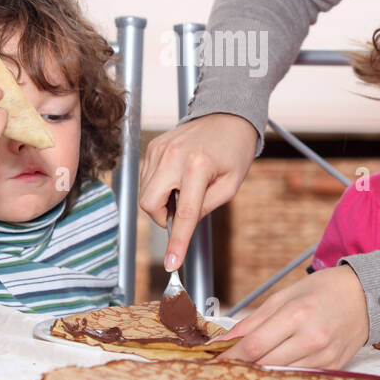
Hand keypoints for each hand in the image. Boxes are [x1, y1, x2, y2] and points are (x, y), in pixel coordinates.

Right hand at [139, 113, 257, 270]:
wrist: (227, 116)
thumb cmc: (234, 151)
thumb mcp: (230, 185)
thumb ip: (205, 208)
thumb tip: (182, 225)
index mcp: (198, 166)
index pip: (183, 213)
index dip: (177, 242)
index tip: (171, 264)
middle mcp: (173, 156)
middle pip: (149, 203)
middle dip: (162, 215)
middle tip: (183, 208)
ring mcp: (159, 149)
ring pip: (145, 192)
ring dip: (162, 200)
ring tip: (186, 186)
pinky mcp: (153, 146)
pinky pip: (146, 178)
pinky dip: (160, 186)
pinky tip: (178, 176)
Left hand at [217, 265, 369, 368]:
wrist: (364, 295)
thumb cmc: (321, 291)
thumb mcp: (283, 297)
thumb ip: (251, 322)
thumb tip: (222, 342)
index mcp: (296, 315)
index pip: (254, 345)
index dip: (230, 357)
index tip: (213, 362)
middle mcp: (311, 338)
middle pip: (265, 363)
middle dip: (241, 366)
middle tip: (223, 366)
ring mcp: (324, 356)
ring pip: (281, 373)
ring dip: (261, 371)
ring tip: (248, 366)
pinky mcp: (332, 367)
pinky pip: (300, 375)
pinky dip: (283, 372)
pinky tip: (275, 366)